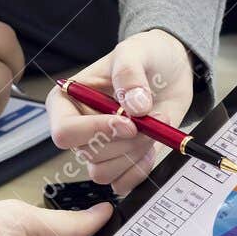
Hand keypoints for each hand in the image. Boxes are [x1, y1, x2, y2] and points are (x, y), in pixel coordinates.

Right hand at [47, 28, 194, 196]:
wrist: (171, 70)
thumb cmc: (144, 56)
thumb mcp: (135, 51)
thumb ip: (129, 73)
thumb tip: (134, 106)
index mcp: (67, 101)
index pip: (65, 131)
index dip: (96, 131)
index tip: (129, 123)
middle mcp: (79, 129)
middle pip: (89, 154)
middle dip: (127, 140)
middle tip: (152, 118)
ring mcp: (98, 148)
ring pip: (103, 172)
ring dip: (135, 154)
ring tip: (154, 128)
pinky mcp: (119, 162)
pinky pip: (120, 184)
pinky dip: (140, 170)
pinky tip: (152, 148)